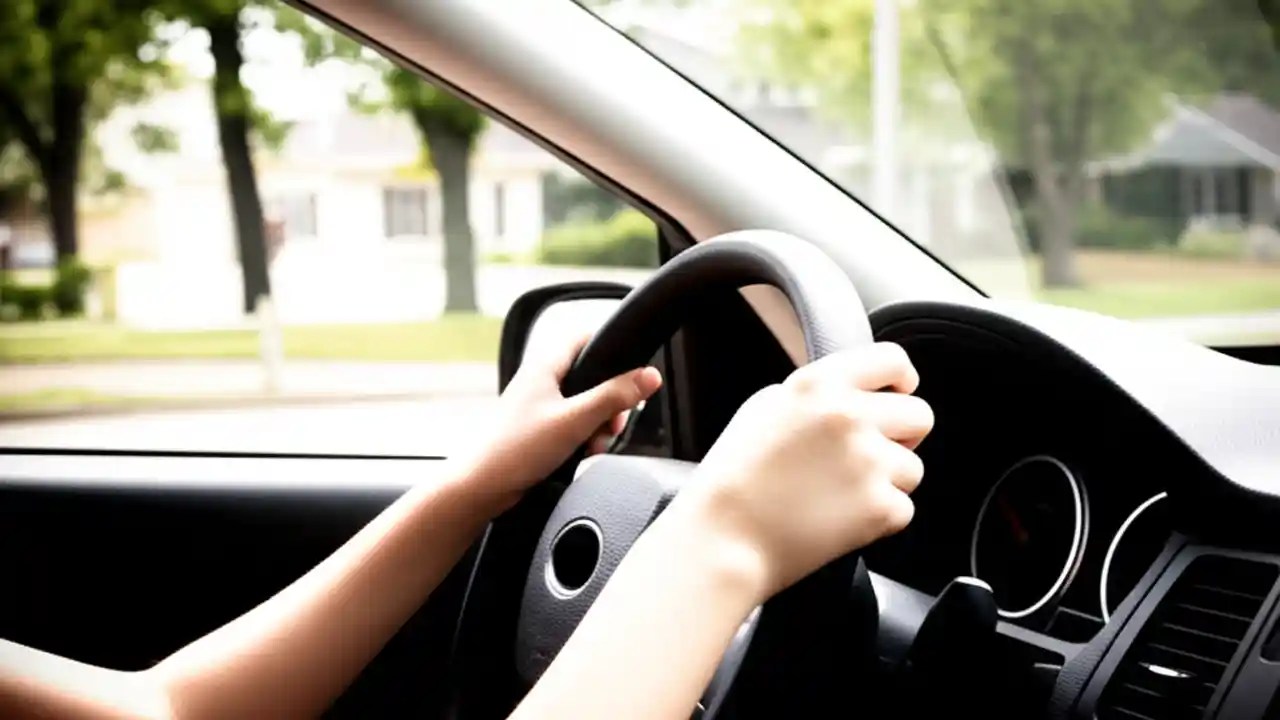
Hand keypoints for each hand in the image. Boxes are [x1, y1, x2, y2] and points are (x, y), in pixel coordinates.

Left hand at [461, 334, 663, 512]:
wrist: (482, 486)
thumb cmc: (517, 449)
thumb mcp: (576, 420)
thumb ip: (614, 397)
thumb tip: (650, 376)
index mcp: (545, 366)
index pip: (584, 337)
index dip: (610, 348)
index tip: (631, 370)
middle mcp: (540, 381)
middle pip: (591, 377)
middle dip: (609, 400)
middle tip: (614, 420)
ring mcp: (538, 406)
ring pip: (584, 405)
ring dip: (598, 424)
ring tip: (595, 443)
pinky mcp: (538, 429)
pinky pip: (572, 425)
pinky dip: (583, 437)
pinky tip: (582, 453)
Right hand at [677, 342, 932, 600]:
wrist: (724, 539)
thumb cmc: (734, 479)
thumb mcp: (764, 408)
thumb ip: (815, 393)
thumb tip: (857, 393)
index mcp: (819, 385)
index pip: (893, 360)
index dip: (902, 381)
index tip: (897, 396)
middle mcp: (849, 416)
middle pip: (920, 415)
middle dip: (901, 437)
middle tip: (868, 457)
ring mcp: (869, 462)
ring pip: (913, 468)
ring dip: (887, 482)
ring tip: (839, 495)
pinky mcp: (880, 507)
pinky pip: (903, 509)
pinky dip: (878, 519)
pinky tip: (838, 520)